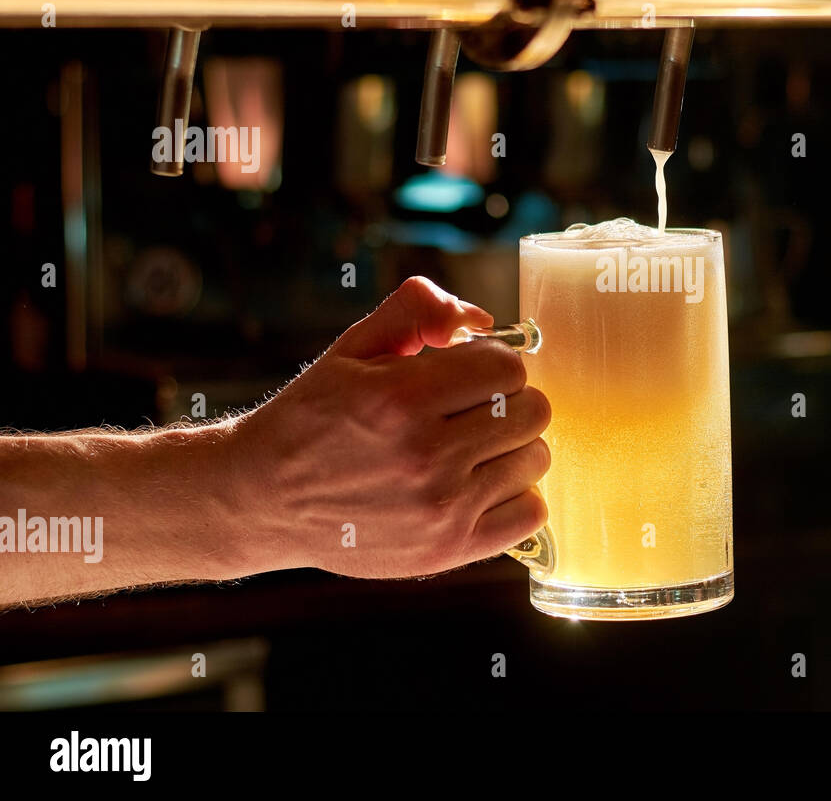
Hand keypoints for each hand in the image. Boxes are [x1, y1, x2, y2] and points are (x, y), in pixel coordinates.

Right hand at [230, 277, 550, 579]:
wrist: (264, 498)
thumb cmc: (314, 416)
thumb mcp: (353, 349)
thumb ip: (415, 311)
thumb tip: (478, 318)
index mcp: (400, 397)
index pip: (507, 366)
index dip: (494, 362)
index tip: (471, 373)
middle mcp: (424, 454)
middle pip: (532, 411)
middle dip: (509, 400)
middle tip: (473, 409)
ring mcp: (439, 508)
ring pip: (535, 459)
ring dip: (512, 448)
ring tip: (471, 448)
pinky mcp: (448, 549)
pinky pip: (531, 512)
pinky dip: (516, 495)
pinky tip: (480, 484)